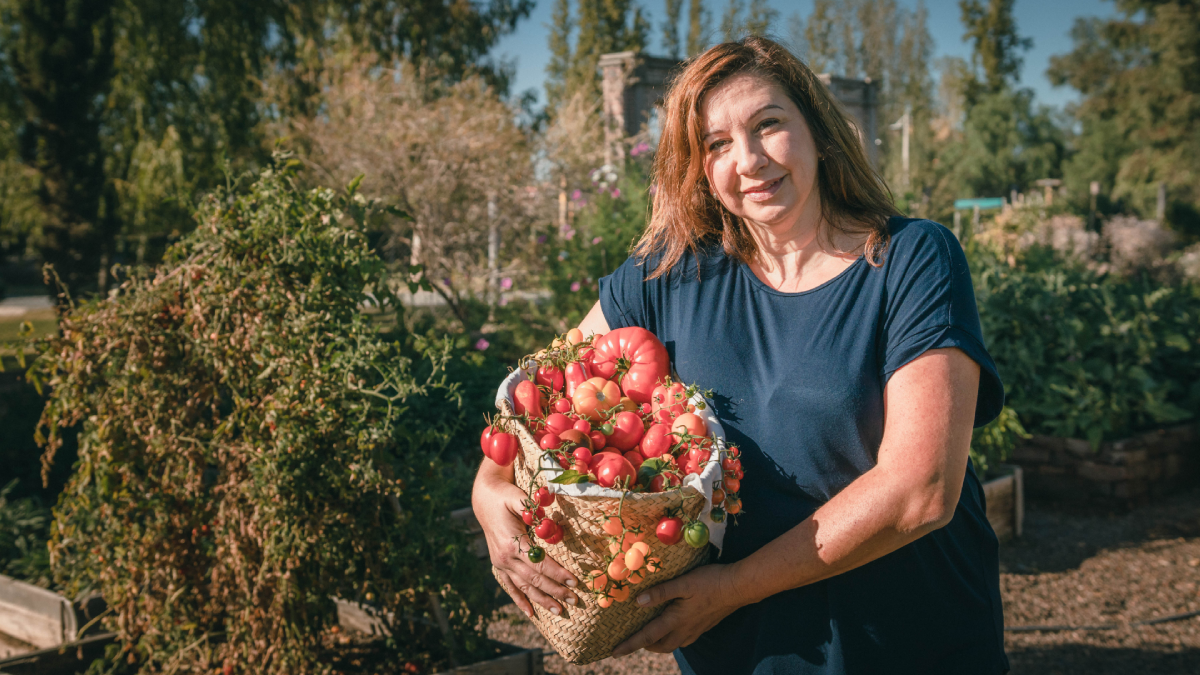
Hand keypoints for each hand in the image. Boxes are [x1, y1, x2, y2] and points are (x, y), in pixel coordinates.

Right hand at [471, 460, 578, 617]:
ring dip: (542, 600)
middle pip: (534, 579)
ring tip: (560, 611)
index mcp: (511, 543)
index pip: (539, 564)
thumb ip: (531, 509)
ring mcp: (500, 564)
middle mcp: (504, 558)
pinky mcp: (499, 565)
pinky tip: (531, 613)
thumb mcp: (518, 497)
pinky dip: (520, 600)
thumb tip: (547, 520)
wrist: (484, 500)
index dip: (557, 574)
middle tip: (575, 600)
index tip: (575, 581)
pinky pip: (511, 587)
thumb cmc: (505, 496)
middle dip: (556, 590)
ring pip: (524, 587)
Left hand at [610, 563, 741, 656]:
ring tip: (650, 635)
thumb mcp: (682, 583)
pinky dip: (673, 637)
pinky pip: (684, 638)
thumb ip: (660, 592)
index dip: (629, 644)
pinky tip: (674, 627)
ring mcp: (696, 629)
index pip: (647, 636)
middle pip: (660, 646)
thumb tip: (638, 602)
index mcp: (676, 620)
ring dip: (659, 643)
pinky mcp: (705, 625)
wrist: (739, 587)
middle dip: (644, 646)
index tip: (613, 652)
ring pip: (673, 644)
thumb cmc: (710, 581)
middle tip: (631, 641)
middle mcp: (685, 630)